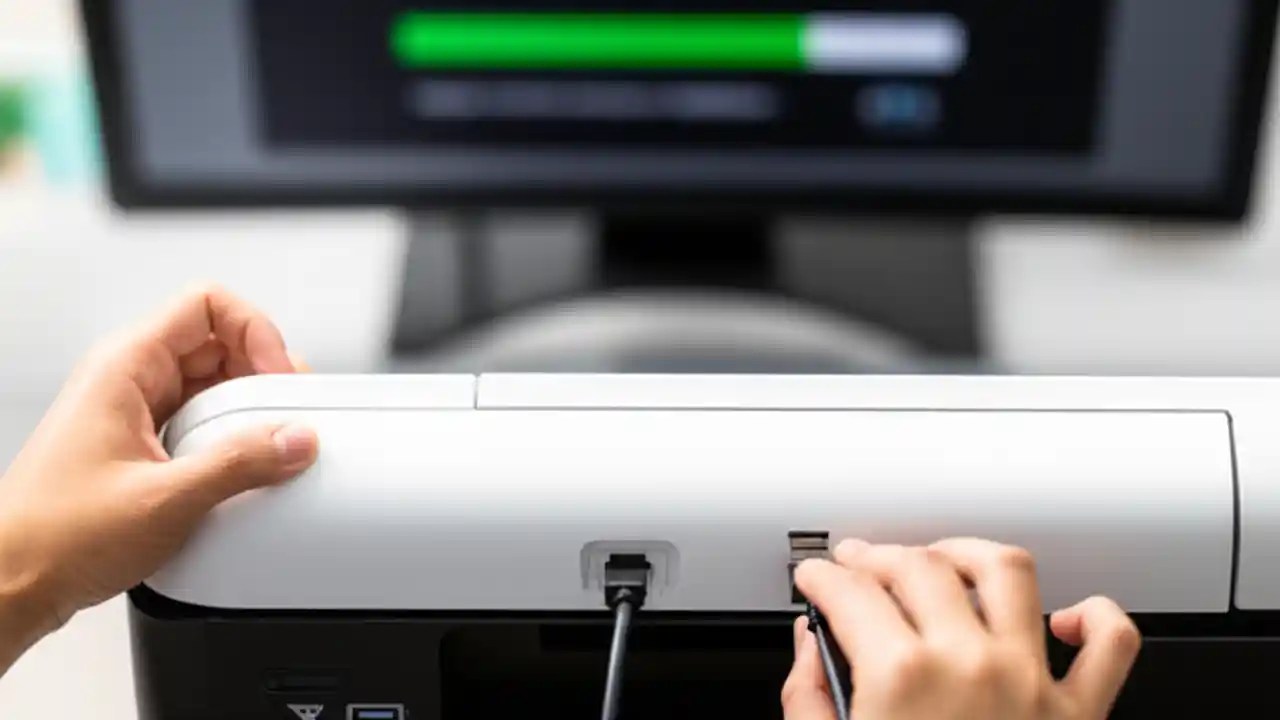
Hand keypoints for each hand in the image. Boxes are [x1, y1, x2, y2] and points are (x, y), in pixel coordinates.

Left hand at [0, 284, 319, 674]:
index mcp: (125, 366)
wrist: (12, 583)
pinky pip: (203, 422)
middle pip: (220, 343)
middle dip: (262, 374)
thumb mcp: (164, 499)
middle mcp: (131, 379)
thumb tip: (296, 439)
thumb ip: (239, 465)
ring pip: (214, 384)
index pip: (208, 305)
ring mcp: (137, 411)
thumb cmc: (55, 536)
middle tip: (286, 413)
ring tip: (268, 444)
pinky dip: (233, 438)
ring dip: (250, 410)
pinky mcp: (145, 445)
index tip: (277, 379)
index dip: (256, 332)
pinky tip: (242, 471)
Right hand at [784, 538, 1141, 719]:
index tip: (816, 577)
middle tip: (860, 564)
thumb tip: (810, 648)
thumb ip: (810, 697)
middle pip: (918, 566)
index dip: (822, 574)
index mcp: (901, 678)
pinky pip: (1111, 642)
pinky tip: (1062, 615)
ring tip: (943, 560)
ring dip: (966, 553)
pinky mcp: (1082, 713)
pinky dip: (1095, 615)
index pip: (850, 590)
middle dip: (877, 555)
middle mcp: (969, 664)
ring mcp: (1031, 681)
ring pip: (1007, 571)